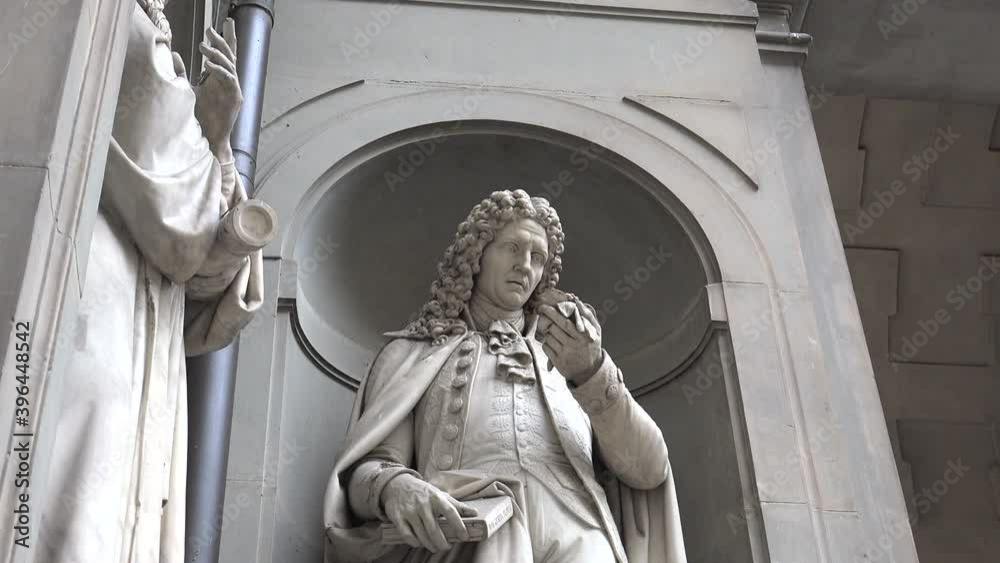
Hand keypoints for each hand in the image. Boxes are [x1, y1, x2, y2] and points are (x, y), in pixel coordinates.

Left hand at [194, 18, 241, 154]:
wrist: (208, 138)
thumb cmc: (199, 117)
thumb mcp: (187, 89)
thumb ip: (182, 72)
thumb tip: (174, 54)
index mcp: (220, 78)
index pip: (224, 55)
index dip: (225, 39)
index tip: (221, 25)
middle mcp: (229, 82)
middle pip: (230, 56)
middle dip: (221, 41)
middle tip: (210, 30)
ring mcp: (234, 90)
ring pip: (230, 65)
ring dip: (217, 54)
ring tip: (203, 47)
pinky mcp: (235, 98)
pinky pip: (229, 79)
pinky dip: (219, 71)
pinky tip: (207, 64)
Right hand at [381, 474, 477, 552]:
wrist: (398, 484)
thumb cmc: (424, 492)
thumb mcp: (441, 495)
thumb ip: (458, 505)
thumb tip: (475, 513)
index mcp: (436, 498)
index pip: (450, 512)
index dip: (459, 526)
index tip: (464, 537)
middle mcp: (423, 504)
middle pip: (434, 529)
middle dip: (442, 543)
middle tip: (446, 547)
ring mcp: (410, 511)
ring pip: (421, 535)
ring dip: (430, 545)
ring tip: (435, 547)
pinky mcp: (398, 517)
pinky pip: (407, 535)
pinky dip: (415, 543)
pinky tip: (420, 544)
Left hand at [538, 299, 602, 382]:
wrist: (589, 371)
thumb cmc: (591, 346)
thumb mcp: (596, 331)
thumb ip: (588, 315)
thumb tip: (577, 302)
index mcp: (583, 336)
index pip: (565, 322)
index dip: (553, 314)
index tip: (545, 307)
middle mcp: (573, 345)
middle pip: (554, 328)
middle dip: (546, 319)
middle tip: (541, 312)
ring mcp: (564, 354)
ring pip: (548, 337)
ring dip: (546, 331)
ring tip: (549, 328)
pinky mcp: (557, 361)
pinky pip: (546, 347)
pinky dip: (546, 342)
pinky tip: (551, 341)